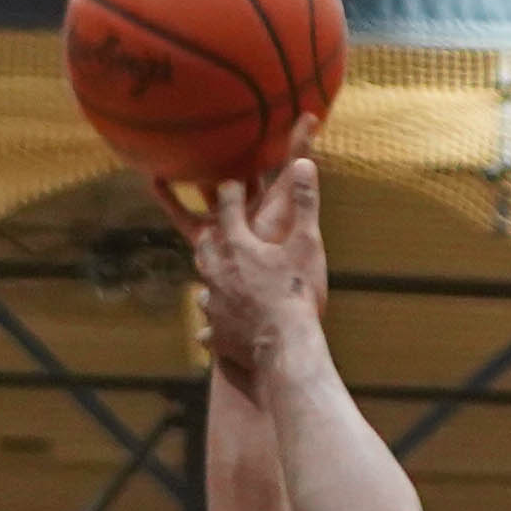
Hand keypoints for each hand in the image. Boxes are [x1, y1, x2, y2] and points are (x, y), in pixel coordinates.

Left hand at [190, 142, 327, 383]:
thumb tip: (304, 163)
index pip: (229, 210)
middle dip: (211, 235)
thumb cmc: (297, 293)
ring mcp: (214, 305)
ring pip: (203, 286)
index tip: (230, 184)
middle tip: (214, 229)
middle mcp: (218, 273)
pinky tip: (212, 330)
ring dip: (209, 279)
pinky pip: (208, 328)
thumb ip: (305, 202)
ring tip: (214, 278)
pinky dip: (212, 325)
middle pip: (206, 247)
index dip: (230, 194)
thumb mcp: (306, 243)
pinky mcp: (216, 335)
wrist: (283, 346)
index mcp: (238, 247)